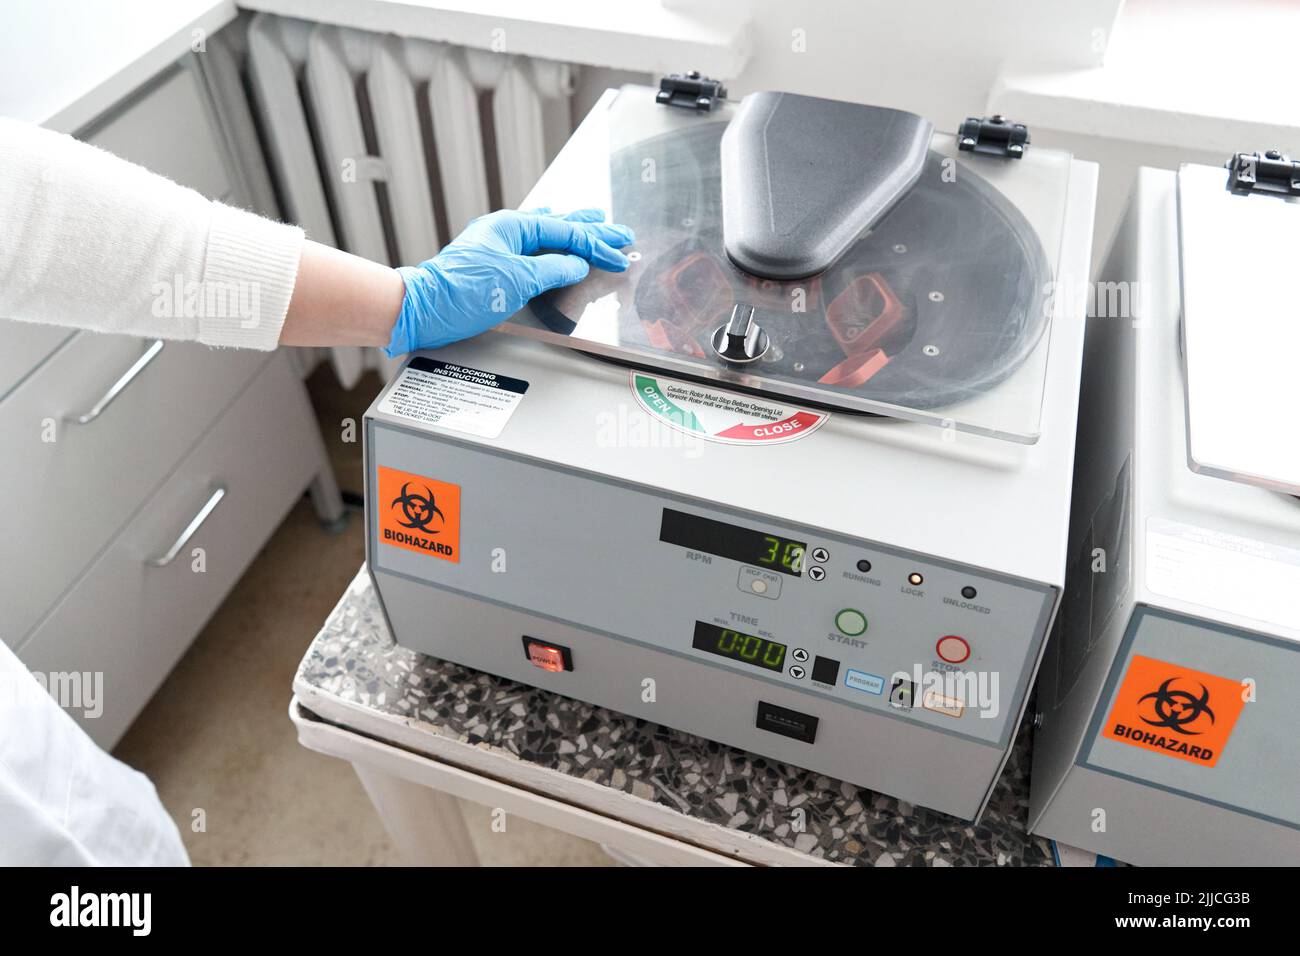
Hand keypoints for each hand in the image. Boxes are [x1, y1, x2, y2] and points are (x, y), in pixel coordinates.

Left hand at [383, 208, 634, 355]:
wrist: (423, 308)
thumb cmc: (461, 292)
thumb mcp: (516, 280)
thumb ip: (552, 270)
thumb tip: (576, 264)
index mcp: (513, 227)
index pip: (565, 233)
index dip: (595, 245)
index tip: (618, 255)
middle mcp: (505, 230)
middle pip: (558, 227)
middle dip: (591, 231)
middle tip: (620, 232)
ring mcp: (498, 245)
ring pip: (546, 233)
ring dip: (573, 231)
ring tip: (595, 222)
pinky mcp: (493, 263)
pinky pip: (532, 246)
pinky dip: (552, 243)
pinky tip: (554, 239)